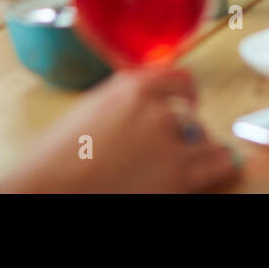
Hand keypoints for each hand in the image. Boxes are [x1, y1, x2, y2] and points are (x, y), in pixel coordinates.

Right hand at [0, 67, 239, 192]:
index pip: (179, 77)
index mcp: (133, 87)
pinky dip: (216, 166)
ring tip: (184, 162)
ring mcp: (171, 145)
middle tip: (172, 143)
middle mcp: (157, 110)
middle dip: (184, 128)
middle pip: (191, 113)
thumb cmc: (57, 157)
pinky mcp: (179, 178)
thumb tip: (148, 104)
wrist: (49, 189)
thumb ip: (125, 99)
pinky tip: (205, 170)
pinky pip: (219, 164)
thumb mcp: (92, 108)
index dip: (186, 91)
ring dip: (199, 149)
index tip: (188, 99)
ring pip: (208, 140)